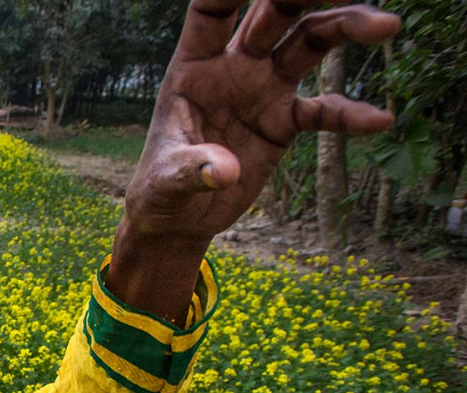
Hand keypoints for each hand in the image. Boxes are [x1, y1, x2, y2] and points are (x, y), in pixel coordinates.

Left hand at [109, 0, 399, 323]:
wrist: (179, 217)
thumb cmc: (160, 189)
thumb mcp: (166, 181)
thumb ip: (190, 169)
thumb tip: (223, 171)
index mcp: (194, 65)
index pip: (213, 9)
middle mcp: (233, 67)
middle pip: (274, 12)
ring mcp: (263, 89)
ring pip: (310, 43)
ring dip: (345, 28)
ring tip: (386, 26)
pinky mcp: (284, 123)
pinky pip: (324, 111)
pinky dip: (351, 115)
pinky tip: (379, 121)